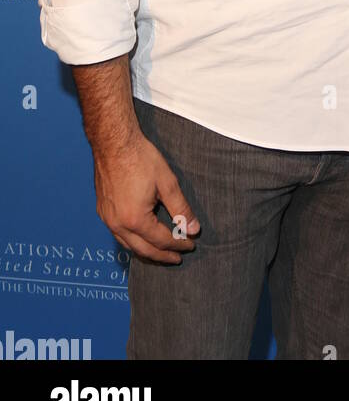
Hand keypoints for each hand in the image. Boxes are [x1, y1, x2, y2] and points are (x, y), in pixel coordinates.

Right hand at [93, 130, 200, 263]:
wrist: (114, 142)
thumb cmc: (140, 158)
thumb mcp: (167, 183)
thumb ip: (181, 209)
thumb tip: (193, 229)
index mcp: (135, 219)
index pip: (161, 240)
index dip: (178, 244)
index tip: (190, 244)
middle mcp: (118, 224)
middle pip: (143, 250)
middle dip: (162, 256)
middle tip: (177, 258)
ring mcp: (107, 219)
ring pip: (128, 245)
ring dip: (146, 252)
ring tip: (161, 253)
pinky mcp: (103, 211)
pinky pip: (118, 235)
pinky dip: (133, 241)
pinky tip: (141, 238)